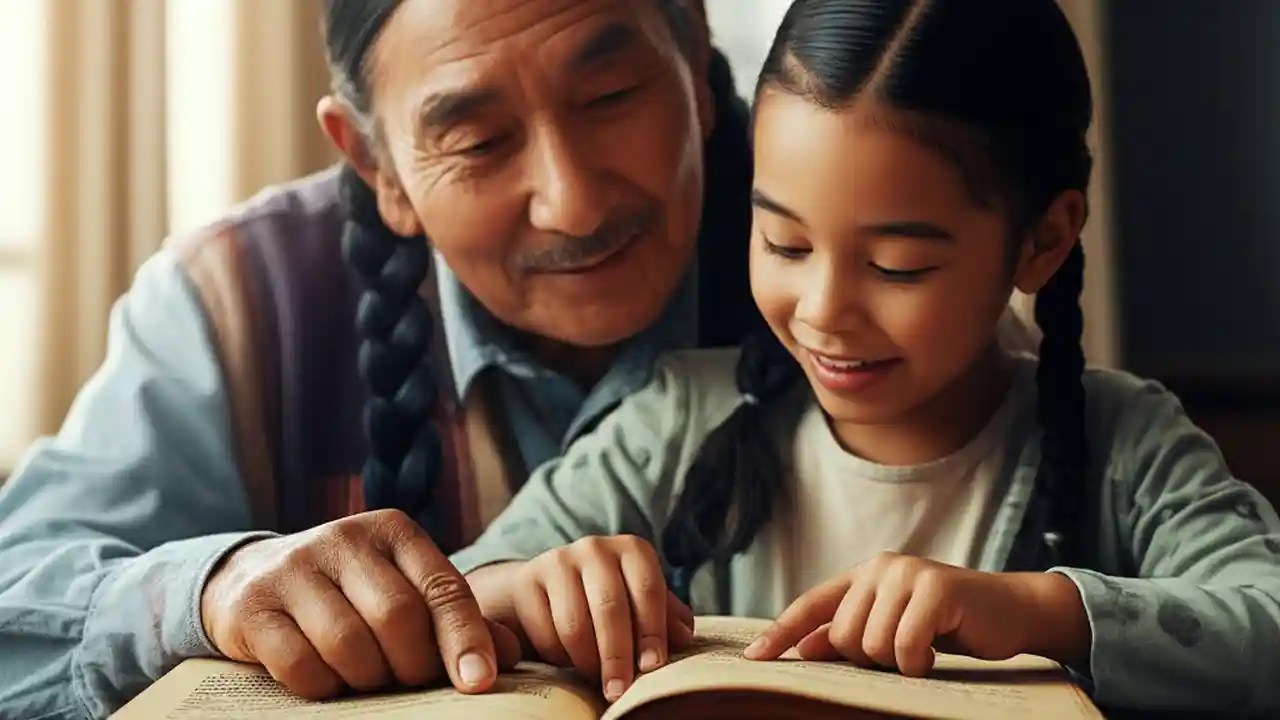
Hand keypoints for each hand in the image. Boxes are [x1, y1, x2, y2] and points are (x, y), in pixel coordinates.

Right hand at [201, 509, 520, 699]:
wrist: (247, 578)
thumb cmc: (348, 592)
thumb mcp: (401, 589)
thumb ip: (452, 618)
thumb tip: (508, 656)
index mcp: (393, 531)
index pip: (442, 587)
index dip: (465, 638)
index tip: (480, 682)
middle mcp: (344, 539)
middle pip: (398, 617)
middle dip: (413, 664)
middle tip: (412, 683)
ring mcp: (294, 569)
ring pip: (349, 642)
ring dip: (367, 678)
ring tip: (369, 681)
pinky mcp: (253, 605)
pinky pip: (300, 663)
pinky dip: (322, 686)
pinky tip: (327, 682)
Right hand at [508, 535, 694, 701]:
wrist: (550, 589)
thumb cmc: (608, 601)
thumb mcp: (640, 605)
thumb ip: (665, 618)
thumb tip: (683, 636)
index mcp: (632, 550)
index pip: (649, 589)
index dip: (652, 631)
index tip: (652, 667)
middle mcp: (595, 548)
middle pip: (610, 607)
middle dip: (617, 655)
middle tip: (619, 691)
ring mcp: (558, 560)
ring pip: (575, 623)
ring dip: (587, 661)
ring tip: (596, 679)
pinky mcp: (527, 580)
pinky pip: (544, 630)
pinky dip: (558, 655)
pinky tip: (568, 662)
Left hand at [744, 552, 1088, 675]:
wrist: (1011, 611)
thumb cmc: (948, 624)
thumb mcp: (893, 628)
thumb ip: (850, 633)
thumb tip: (805, 649)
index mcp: (863, 576)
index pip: (810, 605)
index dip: (781, 633)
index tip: (754, 660)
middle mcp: (879, 568)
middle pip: (843, 637)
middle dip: (870, 660)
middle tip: (904, 652)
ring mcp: (907, 574)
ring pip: (872, 646)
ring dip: (899, 663)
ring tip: (924, 648)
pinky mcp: (936, 588)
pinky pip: (906, 646)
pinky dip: (919, 664)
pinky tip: (936, 652)